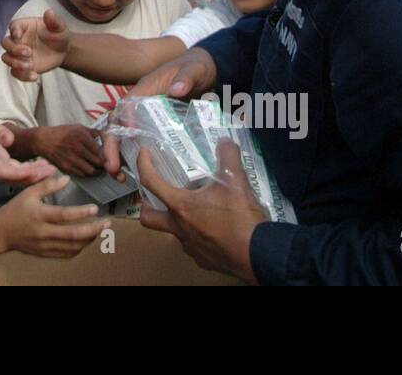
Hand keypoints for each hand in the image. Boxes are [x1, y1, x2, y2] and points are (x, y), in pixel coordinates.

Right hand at [0, 106, 57, 185]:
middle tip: (52, 173)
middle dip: (33, 177)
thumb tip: (11, 140)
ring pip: (15, 175)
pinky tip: (40, 164)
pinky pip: (14, 168)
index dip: (22, 174)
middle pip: (13, 178)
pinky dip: (27, 168)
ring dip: (33, 174)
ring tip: (51, 169)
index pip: (5, 172)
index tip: (38, 172)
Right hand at [0, 174, 108, 256]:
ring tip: (100, 230)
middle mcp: (42, 232)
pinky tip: (87, 239)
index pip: (63, 215)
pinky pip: (67, 254)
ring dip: (89, 239)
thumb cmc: (16, 209)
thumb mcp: (28, 192)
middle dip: (93, 230)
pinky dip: (80, 248)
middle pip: (72, 235)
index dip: (80, 213)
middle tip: (107, 223)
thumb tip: (67, 178)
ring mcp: (44, 245)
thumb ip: (47, 185)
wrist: (1, 233)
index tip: (95, 209)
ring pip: (72, 247)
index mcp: (38, 215)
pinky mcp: (46, 253)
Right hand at [1, 8, 69, 81]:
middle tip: (28, 52)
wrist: (62, 50)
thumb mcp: (59, 27)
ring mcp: (18, 54)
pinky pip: (15, 72)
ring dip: (15, 63)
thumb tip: (49, 12)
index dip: (13, 30)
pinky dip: (22, 76)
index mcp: (24, 27)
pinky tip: (35, 76)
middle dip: (13, 49)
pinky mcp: (21, 66)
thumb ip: (54, 21)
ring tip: (30, 66)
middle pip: (5, 43)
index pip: (13, 26)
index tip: (18, 35)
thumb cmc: (58, 35)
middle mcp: (18, 40)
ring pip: (6, 58)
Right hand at [29, 124, 105, 176]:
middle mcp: (77, 148)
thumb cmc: (62, 133)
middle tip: (105, 166)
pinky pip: (81, 175)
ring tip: (97, 169)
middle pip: (97, 163)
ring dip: (96, 172)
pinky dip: (86, 174)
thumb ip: (94, 133)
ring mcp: (71, 159)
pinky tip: (87, 169)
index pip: (100, 152)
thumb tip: (109, 138)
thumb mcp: (79, 127)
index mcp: (82, 136)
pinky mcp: (65, 167)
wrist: (43, 140)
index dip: (107, 158)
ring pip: (90, 171)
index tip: (109, 159)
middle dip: (103, 166)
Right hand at [101, 47, 217, 175]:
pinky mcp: (151, 127)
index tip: (127, 139)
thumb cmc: (195, 69)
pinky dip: (130, 157)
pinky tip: (132, 174)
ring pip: (121, 136)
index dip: (123, 122)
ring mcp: (142, 116)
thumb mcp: (194, 70)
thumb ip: (186, 77)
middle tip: (111, 168)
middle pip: (116, 124)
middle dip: (110, 145)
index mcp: (144, 89)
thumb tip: (175, 90)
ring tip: (117, 176)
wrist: (203, 71)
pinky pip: (135, 142)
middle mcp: (137, 104)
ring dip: (116, 155)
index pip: (126, 106)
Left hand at [137, 141, 265, 282]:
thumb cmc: (240, 218)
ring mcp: (190, 246)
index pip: (151, 182)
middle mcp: (179, 227)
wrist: (258, 255)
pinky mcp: (203, 260)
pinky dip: (197, 235)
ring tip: (194, 210)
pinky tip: (212, 229)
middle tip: (154, 195)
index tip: (144, 154)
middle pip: (148, 218)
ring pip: (173, 232)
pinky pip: (193, 246)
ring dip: (177, 220)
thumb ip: (228, 156)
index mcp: (181, 206)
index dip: (143, 164)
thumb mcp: (236, 180)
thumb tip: (224, 141)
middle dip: (146, 205)